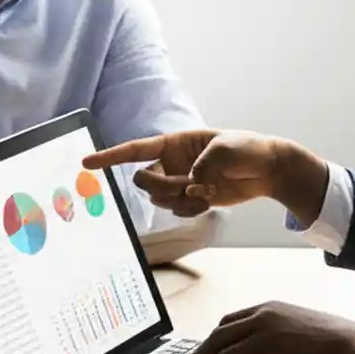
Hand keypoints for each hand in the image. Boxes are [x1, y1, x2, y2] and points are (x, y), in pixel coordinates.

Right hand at [82, 130, 330, 225]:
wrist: (267, 169)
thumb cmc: (246, 148)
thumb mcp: (225, 148)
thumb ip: (202, 165)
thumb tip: (191, 182)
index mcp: (174, 143)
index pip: (135, 150)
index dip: (110, 156)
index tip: (87, 162)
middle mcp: (172, 163)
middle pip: (144, 182)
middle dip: (162, 186)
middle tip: (186, 184)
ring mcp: (180, 182)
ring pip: (161, 200)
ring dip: (181, 199)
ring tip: (207, 189)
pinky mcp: (192, 198)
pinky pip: (178, 211)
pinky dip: (191, 209)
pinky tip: (208, 199)